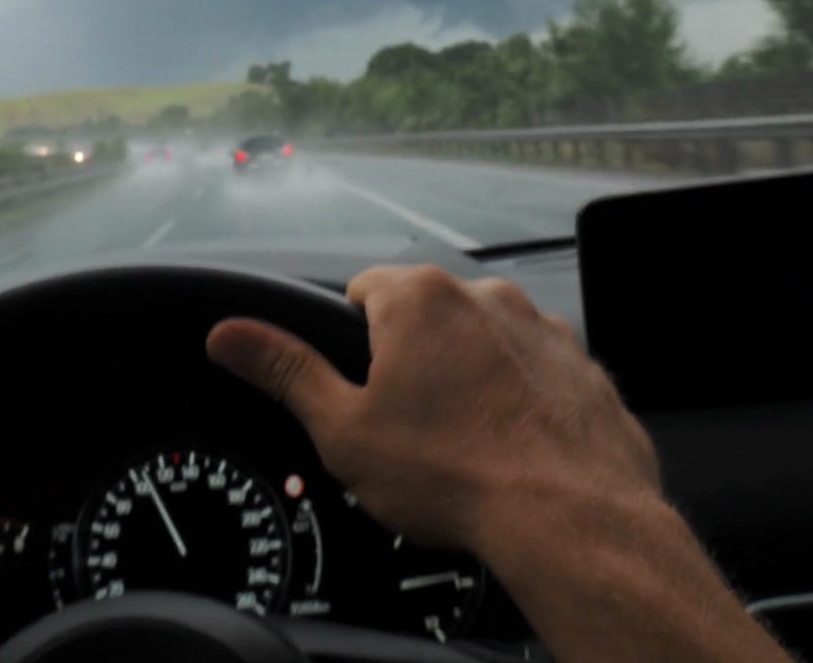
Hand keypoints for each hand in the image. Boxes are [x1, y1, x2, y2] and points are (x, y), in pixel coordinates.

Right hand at [210, 267, 791, 662]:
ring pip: (482, 346)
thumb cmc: (459, 476)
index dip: (349, 346)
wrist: (571, 520)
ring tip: (462, 448)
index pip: (360, 292)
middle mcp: (486, 298)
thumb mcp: (343, 430)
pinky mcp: (582, 369)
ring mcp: (543, 330)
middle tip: (405, 431)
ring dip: (468, 382)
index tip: (356, 390)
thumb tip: (230, 335)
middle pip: (424, 320)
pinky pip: (534, 377)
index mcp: (419, 299)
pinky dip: (519, 405)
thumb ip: (285, 371)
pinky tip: (508, 454)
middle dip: (410, 366)